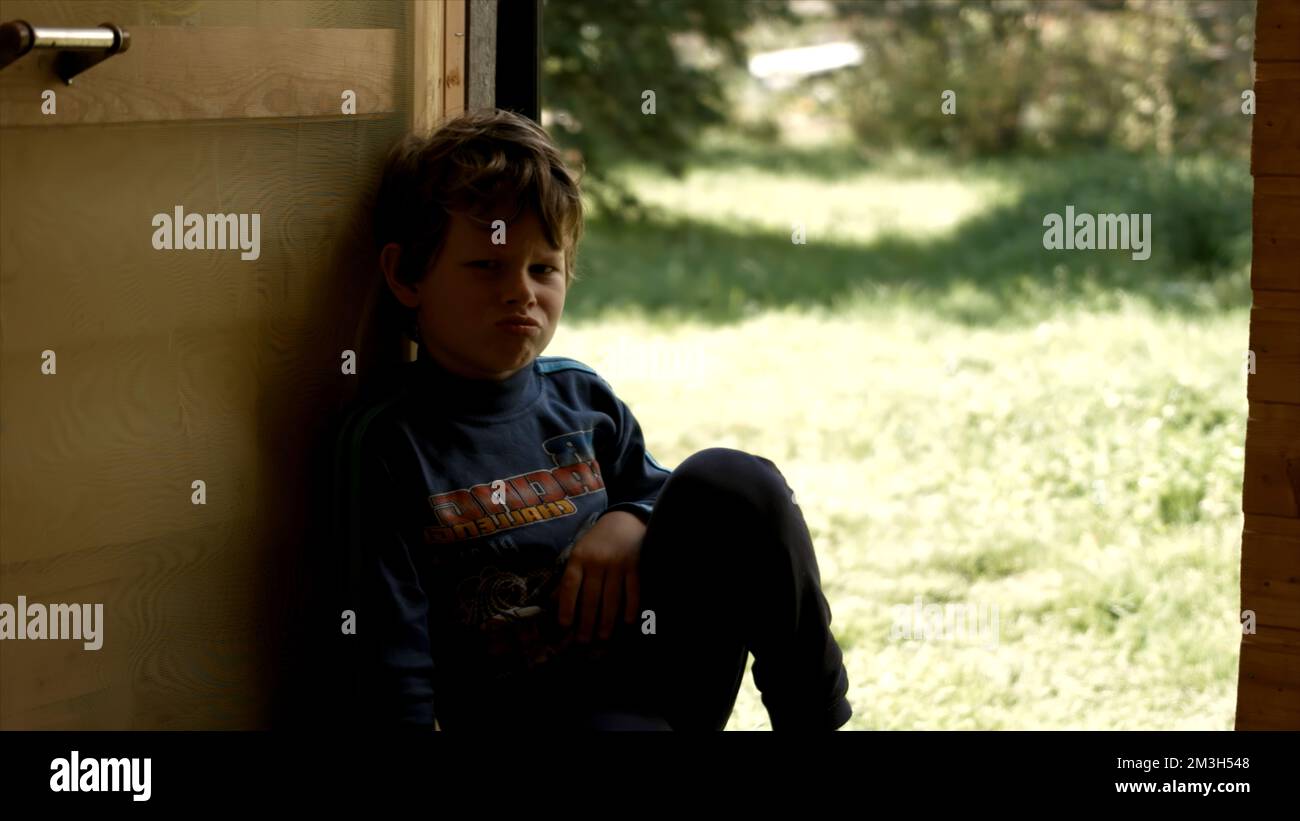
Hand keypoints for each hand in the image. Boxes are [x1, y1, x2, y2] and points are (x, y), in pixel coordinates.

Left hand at [554, 510, 644, 641]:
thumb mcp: (578, 554)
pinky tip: (628, 621)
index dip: (566, 606)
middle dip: (587, 622)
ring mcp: (618, 563)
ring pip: (612, 597)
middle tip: (584, 642)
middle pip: (591, 597)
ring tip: (603, 638)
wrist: (624, 520)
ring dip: (607, 620)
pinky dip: (631, 606)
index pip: (570, 585)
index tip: (564, 625)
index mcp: (578, 558)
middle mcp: (597, 560)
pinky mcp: (635, 565)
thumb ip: (568, 578)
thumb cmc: (596, 543)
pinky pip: (633, 590)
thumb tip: (552, 605)